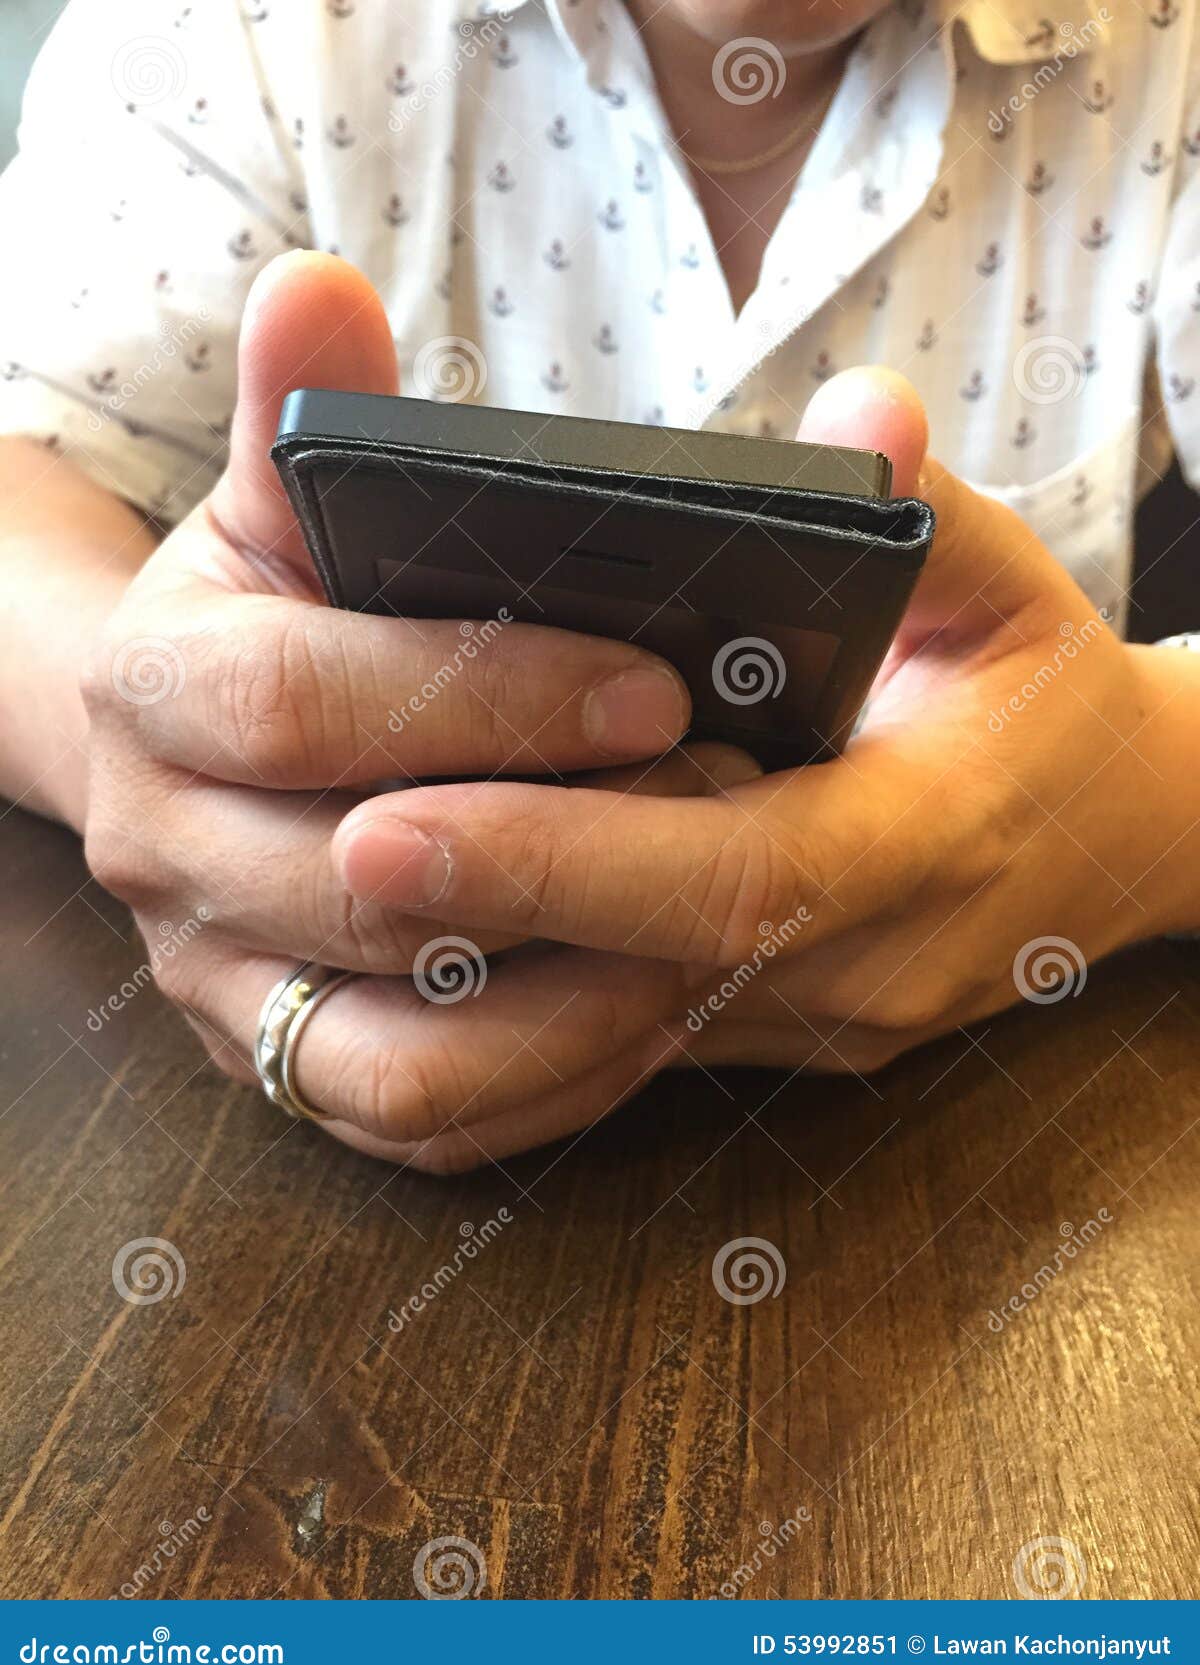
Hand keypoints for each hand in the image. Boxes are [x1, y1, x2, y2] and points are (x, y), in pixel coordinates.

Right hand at [82, 251, 762, 1169]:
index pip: (301, 701)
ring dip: (566, 1001)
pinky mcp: (276, 1068)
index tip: (650, 686)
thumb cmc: (277, 608)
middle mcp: (156, 851)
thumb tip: (316, 284)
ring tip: (712, 934)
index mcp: (152, 688)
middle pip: (349, 886)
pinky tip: (650, 1013)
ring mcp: (212, 981)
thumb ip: (307, 409)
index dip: (480, 695)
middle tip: (727, 812)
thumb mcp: (285, 502)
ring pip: (386, 1046)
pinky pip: (411, 1117)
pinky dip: (540, 1083)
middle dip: (548, 854)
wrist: (192, 744)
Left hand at [331, 368, 1197, 1090]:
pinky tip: (415, 956)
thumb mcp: (1012, 584)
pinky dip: (517, 1012)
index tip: (390, 819)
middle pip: (639, 974)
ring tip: (325, 899)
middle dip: (473, 920)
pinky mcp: (770, 1051)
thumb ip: (928, 510)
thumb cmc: (1043, 692)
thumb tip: (859, 420)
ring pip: (615, 1035)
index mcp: (927, 837)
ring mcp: (816, 1028)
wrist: (1124, 842)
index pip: (730, 875)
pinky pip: (624, 1054)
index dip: (558, 860)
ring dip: (473, 979)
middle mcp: (864, 963)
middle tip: (315, 853)